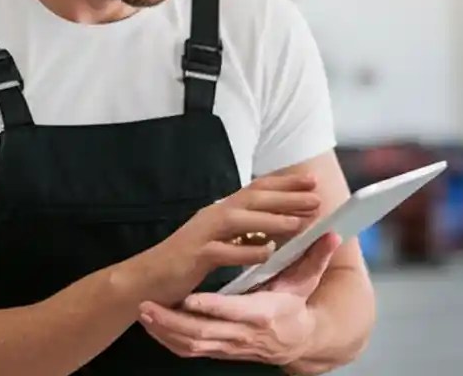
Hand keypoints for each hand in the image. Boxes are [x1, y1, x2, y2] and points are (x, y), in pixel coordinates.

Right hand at [130, 173, 320, 304]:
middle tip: (316, 197)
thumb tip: (272, 229)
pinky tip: (267, 253)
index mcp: (220, 211)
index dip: (284, 185)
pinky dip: (247, 251)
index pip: (256, 190)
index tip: (312, 182)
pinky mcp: (195, 256)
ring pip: (240, 220)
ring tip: (299, 223)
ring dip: (271, 220)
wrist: (146, 278)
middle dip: (286, 197)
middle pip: (253, 199)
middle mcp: (213, 215)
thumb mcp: (218, 241)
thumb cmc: (185, 261)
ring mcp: (203, 234)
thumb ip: (242, 233)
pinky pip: (224, 251)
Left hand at [137, 232, 342, 364]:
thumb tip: (332, 234)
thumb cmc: (297, 306)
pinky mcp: (220, 350)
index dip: (210, 308)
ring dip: (164, 331)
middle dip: (172, 322)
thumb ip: (315, 257)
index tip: (189, 298)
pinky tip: (151, 326)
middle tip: (148, 305)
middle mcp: (242, 335)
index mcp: (262, 314)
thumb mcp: (305, 281)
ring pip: (191, 344)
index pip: (233, 312)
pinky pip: (189, 350)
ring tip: (144, 313)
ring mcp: (229, 346)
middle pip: (203, 334)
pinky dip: (168, 341)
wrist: (299, 342)